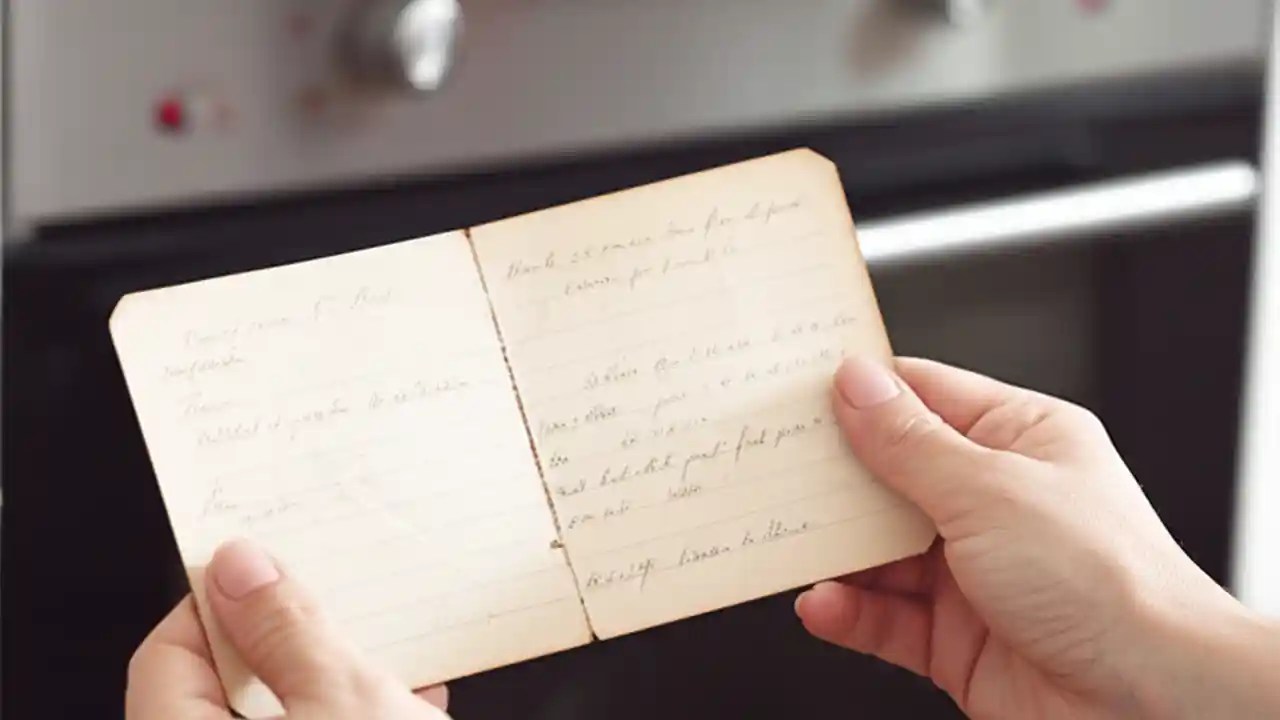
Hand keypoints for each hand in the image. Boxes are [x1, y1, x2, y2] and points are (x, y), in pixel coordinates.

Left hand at [127, 540, 450, 718]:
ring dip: (326, 679)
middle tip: (333, 599)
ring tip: (385, 648)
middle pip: (224, 685)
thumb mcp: (346, 698)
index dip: (220, 600)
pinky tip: (407, 700)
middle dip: (284, 636)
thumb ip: (288, 628)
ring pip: (276, 714)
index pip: (168, 653)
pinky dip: (347, 716)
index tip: (269, 564)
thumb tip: (242, 566)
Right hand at [796, 357, 1279, 718]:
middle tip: (776, 467)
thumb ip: (908, 442)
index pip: (925, 397)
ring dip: (836, 550)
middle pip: (892, 474)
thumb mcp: (989, 489)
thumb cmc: (1108, 582)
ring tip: (791, 540)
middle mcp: (996, 503)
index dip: (863, 392)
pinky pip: (886, 617)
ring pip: (880, 550)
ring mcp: (975, 572)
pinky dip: (850, 611)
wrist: (1153, 703)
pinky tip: (824, 603)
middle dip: (836, 476)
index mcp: (1021, 441)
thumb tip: (856, 383)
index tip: (799, 392)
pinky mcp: (957, 637)